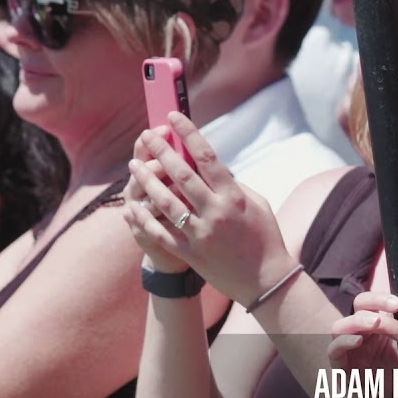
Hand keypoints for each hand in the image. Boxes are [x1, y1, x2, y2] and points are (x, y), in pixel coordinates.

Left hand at [123, 112, 296, 305]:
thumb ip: (235, 186)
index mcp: (234, 196)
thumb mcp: (257, 204)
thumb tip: (212, 169)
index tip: (174, 117)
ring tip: (133, 165)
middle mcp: (216, 212)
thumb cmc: (265, 238)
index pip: (207, 157)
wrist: (266, 281)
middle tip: (147, 136)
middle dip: (161, 151)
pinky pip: (161, 233)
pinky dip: (144, 219)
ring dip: (147, 180)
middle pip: (182, 174)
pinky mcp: (191, 254)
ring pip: (166, 202)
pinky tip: (131, 206)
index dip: (189, 134)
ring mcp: (201, 234)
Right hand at [328, 291, 397, 397]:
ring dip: (359, 321)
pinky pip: (334, 353)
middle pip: (356, 308)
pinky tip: (360, 341)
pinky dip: (343, 342)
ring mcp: (350, 356)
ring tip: (379, 323)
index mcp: (378, 332)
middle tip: (397, 309)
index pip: (370, 303)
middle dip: (375, 304)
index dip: (381, 297)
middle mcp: (362, 340)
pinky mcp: (343, 375)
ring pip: (340, 327)